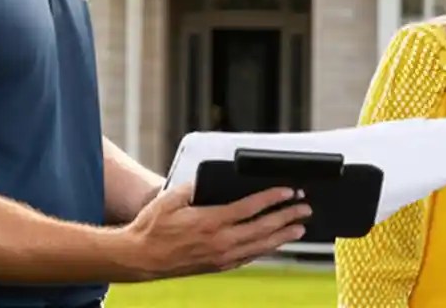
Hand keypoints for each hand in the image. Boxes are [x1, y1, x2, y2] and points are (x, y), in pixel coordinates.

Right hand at [119, 182, 310, 279]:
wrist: (140, 258)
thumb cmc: (153, 226)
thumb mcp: (170, 199)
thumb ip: (193, 187)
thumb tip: (209, 179)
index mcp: (210, 221)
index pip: (250, 208)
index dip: (272, 199)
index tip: (290, 191)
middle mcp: (220, 241)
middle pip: (263, 228)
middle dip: (287, 217)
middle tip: (305, 208)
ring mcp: (221, 256)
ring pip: (260, 246)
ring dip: (282, 236)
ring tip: (300, 228)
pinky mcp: (219, 266)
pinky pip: (249, 257)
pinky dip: (266, 249)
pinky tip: (276, 244)